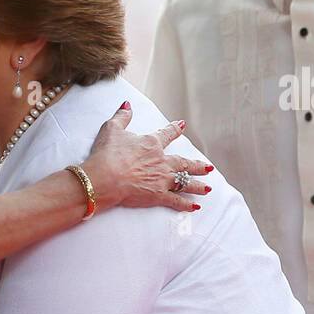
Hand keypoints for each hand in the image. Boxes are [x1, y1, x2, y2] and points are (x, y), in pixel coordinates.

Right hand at [84, 102, 212, 212]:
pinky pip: (176, 200)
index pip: (167, 134)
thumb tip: (127, 105)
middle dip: (197, 166)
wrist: (105, 178)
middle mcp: (161, 161)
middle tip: (208, 168)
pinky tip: (195, 207)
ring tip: (207, 189)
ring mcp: (162, 179)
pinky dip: (186, 204)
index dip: (175, 129)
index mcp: (151, 144)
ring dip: (197, 186)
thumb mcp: (112, 130)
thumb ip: (122, 117)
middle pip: (184, 163)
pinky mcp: (158, 195)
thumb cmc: (107, 155)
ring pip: (185, 182)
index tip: (182, 125)